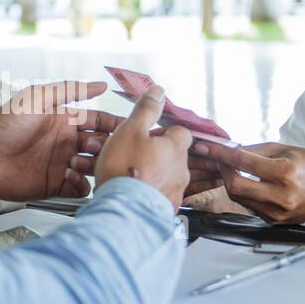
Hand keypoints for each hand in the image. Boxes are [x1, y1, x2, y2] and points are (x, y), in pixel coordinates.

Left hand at [0, 81, 120, 201]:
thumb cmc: (4, 125)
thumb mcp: (37, 97)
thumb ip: (69, 89)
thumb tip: (100, 84)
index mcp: (65, 120)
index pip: (99, 120)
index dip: (114, 122)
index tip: (128, 125)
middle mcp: (66, 142)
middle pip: (100, 144)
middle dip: (106, 145)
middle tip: (98, 146)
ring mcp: (62, 163)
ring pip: (94, 166)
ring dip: (95, 164)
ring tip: (81, 162)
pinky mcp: (55, 184)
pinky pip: (79, 187)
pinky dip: (82, 184)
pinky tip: (72, 176)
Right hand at [94, 86, 191, 212]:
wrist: (124, 211)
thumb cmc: (127, 170)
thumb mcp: (132, 129)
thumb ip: (146, 109)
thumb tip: (158, 92)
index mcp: (175, 147)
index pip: (179, 132)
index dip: (162, 131)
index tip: (146, 134)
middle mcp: (180, 170)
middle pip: (171, 155)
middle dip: (153, 154)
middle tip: (129, 155)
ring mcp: (174, 192)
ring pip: (162, 177)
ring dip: (147, 174)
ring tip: (124, 176)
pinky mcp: (164, 211)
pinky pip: (156, 197)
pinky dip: (145, 193)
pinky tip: (129, 193)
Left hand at [192, 141, 304, 225]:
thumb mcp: (289, 149)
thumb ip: (258, 150)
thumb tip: (232, 149)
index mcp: (286, 173)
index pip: (243, 162)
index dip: (221, 154)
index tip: (207, 148)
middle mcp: (281, 196)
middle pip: (234, 186)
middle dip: (222, 171)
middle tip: (219, 160)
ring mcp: (277, 212)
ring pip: (239, 198)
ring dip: (231, 182)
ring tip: (231, 169)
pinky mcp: (274, 220)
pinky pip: (249, 205)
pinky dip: (243, 193)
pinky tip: (246, 182)